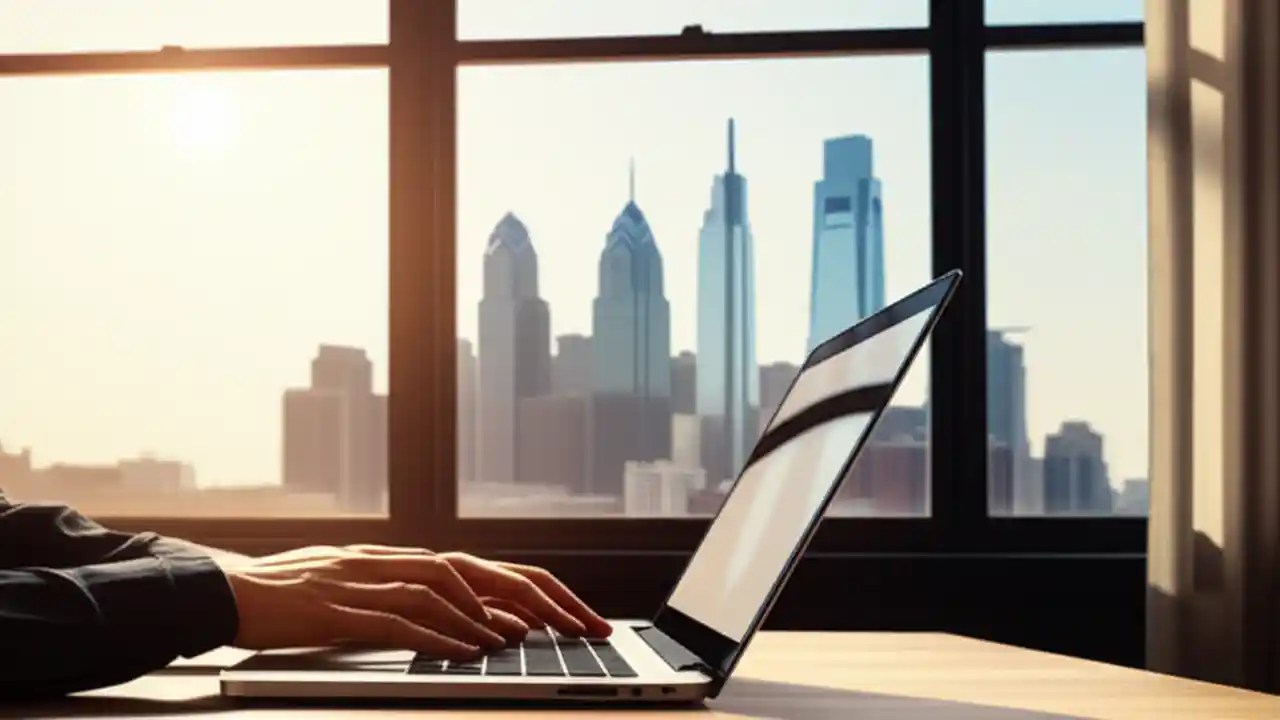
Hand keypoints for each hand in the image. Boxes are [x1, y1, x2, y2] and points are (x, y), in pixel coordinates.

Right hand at [220, 544, 607, 660]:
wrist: (224, 592)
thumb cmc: (289, 596)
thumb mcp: (354, 590)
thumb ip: (401, 598)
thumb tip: (453, 618)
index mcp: (398, 559)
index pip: (479, 569)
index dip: (528, 589)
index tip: (569, 613)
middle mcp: (389, 561)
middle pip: (476, 571)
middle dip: (530, 597)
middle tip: (570, 623)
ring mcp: (363, 580)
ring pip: (440, 591)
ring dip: (484, 618)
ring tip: (517, 640)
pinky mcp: (338, 608)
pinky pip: (398, 620)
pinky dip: (437, 636)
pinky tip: (464, 652)